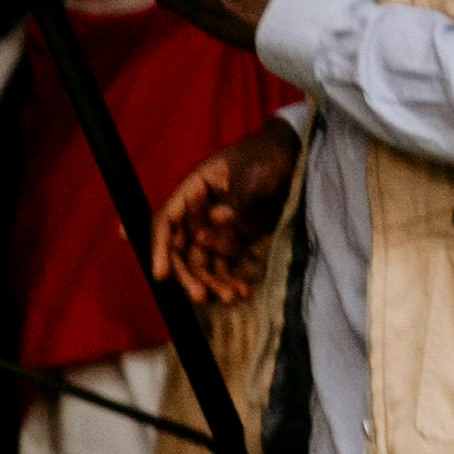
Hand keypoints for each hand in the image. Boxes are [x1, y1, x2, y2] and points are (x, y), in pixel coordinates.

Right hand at [162, 120, 302, 302]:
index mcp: (193, 190)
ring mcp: (215, 226)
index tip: (161, 275)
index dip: (159, 248)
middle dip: (188, 274)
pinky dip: (230, 278)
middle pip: (181, 248)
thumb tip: (219, 220)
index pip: (167, 221)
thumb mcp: (257, 173)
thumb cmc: (268, 157)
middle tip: (200, 296)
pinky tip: (243, 291)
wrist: (293, 155)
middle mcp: (198, 212)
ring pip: (202, 260)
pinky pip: (224, 263)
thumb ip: (239, 198)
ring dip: (212, 281)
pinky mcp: (233, 237)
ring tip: (231, 297)